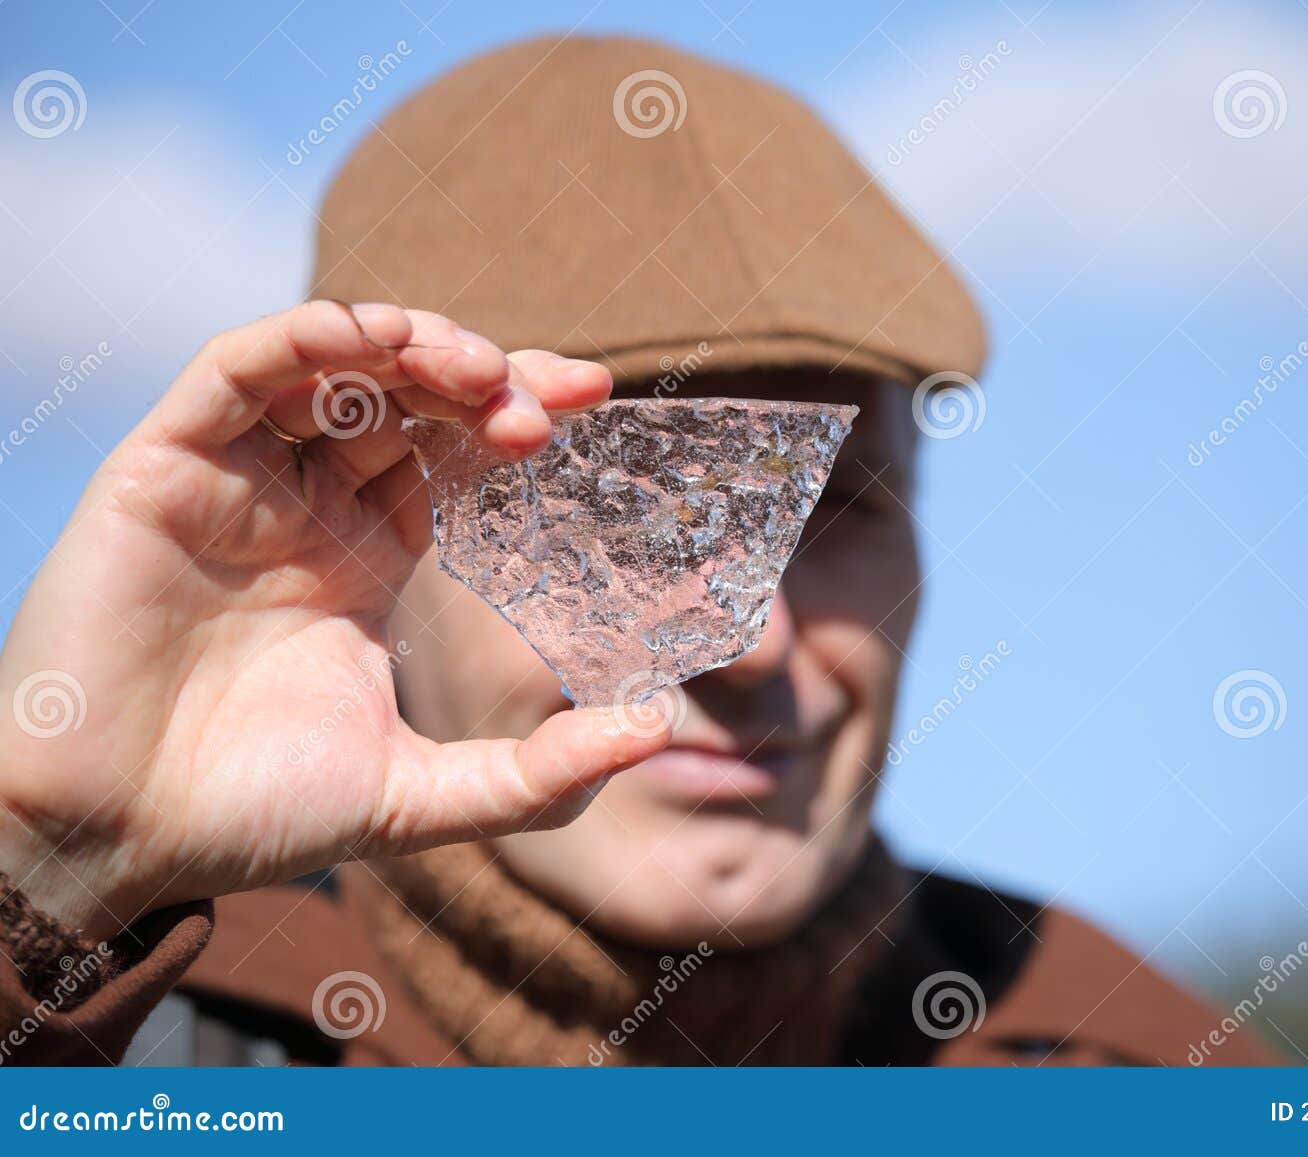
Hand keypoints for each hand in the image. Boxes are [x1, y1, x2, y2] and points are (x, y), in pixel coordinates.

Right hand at [0, 301, 667, 936]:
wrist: (115, 842)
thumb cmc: (252, 816)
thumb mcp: (420, 797)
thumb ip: (537, 774)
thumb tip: (655, 732)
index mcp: (364, 558)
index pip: (453, 453)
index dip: (518, 412)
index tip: (596, 398)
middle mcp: (305, 508)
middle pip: (406, 397)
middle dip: (481, 379)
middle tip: (547, 400)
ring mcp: (236, 483)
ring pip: (329, 366)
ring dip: (409, 345)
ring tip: (478, 372)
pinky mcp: (164, 469)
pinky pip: (234, 371)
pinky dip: (305, 337)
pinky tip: (376, 338)